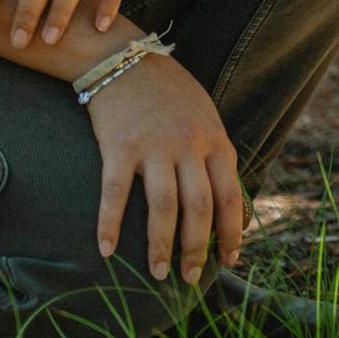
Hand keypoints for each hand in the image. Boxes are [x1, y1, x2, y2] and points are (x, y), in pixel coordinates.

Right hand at [84, 52, 244, 282]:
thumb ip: (214, 155)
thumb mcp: (206, 116)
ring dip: (160, 246)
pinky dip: (110, 224)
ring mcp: (154, 146)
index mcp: (215, 140)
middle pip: (199, 208)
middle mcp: (188, 146)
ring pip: (163, 208)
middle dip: (197, 248)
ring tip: (157, 274)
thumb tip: (228, 202)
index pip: (230, 196)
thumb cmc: (169, 92)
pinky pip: (116, 193)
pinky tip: (106, 250)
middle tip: (190, 278)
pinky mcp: (119, 147)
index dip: (232, 233)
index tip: (230, 260)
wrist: (125, 59)